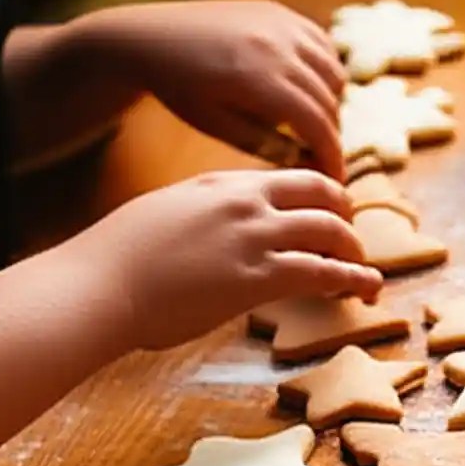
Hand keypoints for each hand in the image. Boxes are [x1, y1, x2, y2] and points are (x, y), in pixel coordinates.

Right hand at [62, 169, 382, 350]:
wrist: (97, 285)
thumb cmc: (114, 262)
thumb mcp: (162, 215)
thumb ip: (198, 215)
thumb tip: (210, 232)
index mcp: (219, 181)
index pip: (285, 178)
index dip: (314, 195)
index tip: (326, 212)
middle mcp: (244, 199)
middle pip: (320, 192)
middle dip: (344, 213)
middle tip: (351, 237)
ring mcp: (254, 235)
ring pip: (330, 230)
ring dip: (354, 250)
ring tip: (364, 269)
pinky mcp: (259, 275)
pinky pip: (324, 271)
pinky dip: (353, 278)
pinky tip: (367, 287)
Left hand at [74, 0, 347, 179]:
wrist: (149, 37)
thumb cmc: (179, 90)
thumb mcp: (218, 126)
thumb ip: (267, 145)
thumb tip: (310, 162)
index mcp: (257, 79)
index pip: (316, 124)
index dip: (332, 155)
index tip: (336, 178)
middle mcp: (276, 46)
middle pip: (329, 101)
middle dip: (331, 134)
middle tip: (322, 157)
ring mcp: (281, 23)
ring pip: (333, 73)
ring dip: (331, 103)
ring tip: (312, 124)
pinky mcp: (279, 11)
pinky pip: (323, 45)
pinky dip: (324, 70)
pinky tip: (308, 88)